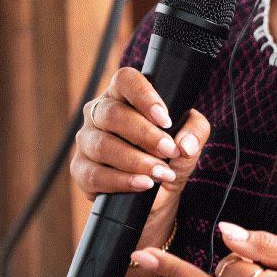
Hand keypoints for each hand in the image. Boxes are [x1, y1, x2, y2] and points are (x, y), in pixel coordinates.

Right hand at [68, 65, 210, 217]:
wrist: (157, 195)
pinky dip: (122, 181)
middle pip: (112, 114)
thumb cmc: (168, 158)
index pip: (125, 80)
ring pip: (103, 145)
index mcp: (122, 96)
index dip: (144, 96)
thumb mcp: (189, 141)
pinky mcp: (80, 170)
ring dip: (137, 161)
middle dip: (145, 135)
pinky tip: (143, 184)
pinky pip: (95, 175)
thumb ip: (195, 131)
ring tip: (162, 173)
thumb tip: (184, 143)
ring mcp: (86, 141)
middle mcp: (98, 113)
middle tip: (169, 151)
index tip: (165, 119)